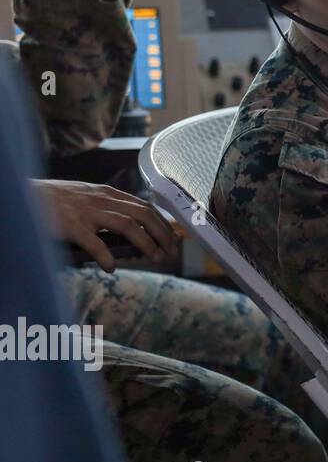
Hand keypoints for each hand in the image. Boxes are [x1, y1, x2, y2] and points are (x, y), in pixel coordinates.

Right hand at [32, 179, 180, 271]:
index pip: (145, 206)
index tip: (172, 237)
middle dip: (162, 233)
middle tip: (170, 251)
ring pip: (128, 226)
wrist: (22, 196)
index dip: (163, 222)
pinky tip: (111, 268)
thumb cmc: (52, 200)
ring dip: (146, 243)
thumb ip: (104, 208)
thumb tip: (126, 231)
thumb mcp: (84, 197)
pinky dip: (107, 257)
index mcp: (106, 193)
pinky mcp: (71, 226)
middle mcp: (101, 199)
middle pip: (144, 214)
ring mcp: (87, 212)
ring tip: (154, 258)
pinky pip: (95, 243)